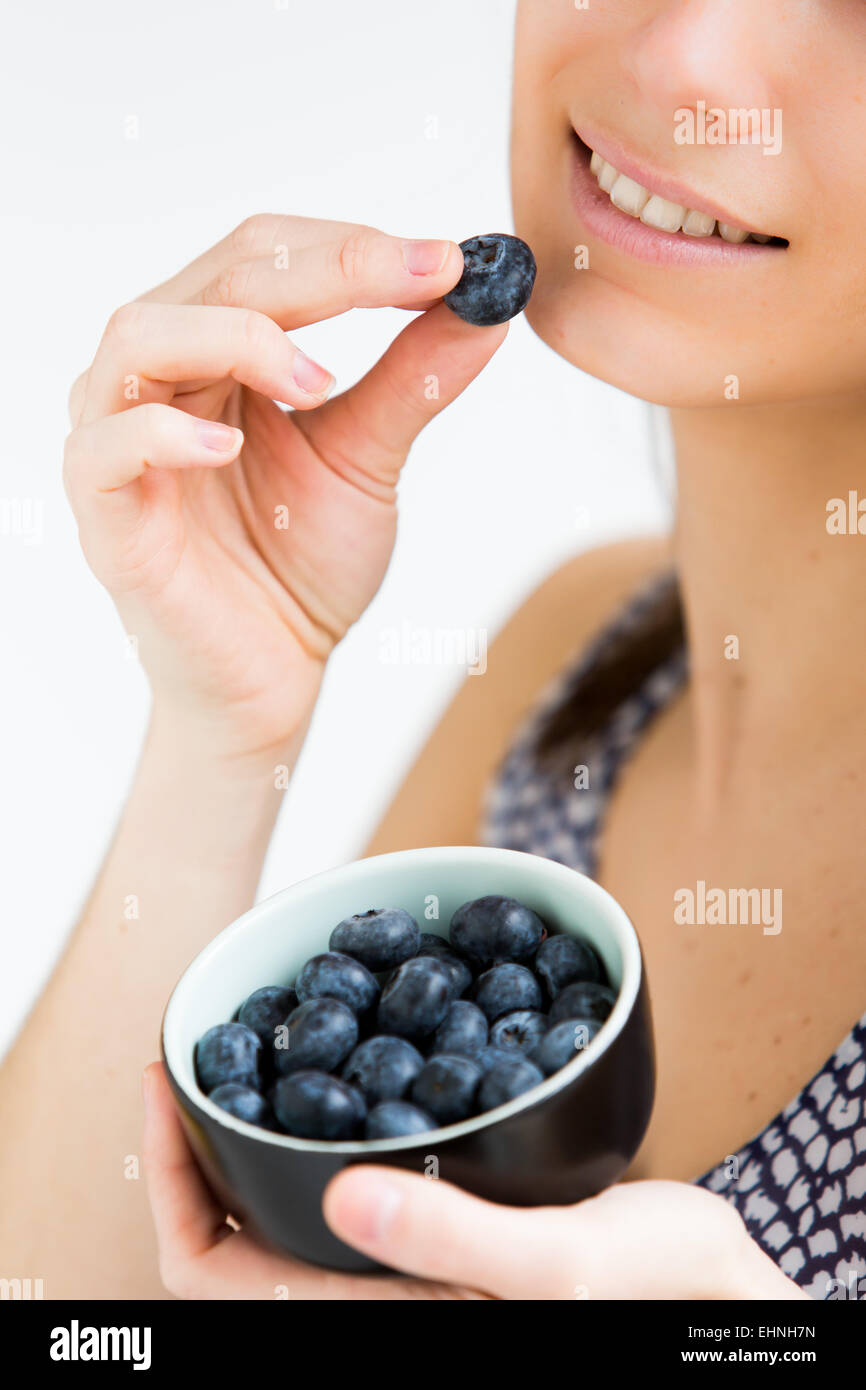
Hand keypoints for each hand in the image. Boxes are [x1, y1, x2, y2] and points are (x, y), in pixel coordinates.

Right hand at [65, 218, 505, 759]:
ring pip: (142, 337)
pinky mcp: (105, 513)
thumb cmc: (300, 565)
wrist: (273, 676)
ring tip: (321, 383)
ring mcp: (120, 440)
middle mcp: (161, 378)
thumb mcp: (368, 460)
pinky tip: (232, 447)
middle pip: (218, 280)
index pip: (268, 258)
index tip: (450, 262)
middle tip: (417, 280)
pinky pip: (106, 448)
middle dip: (326, 272)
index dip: (355, 248)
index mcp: (217, 352)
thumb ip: (412, 380)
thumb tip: (486, 302)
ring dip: (239, 338)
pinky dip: (164, 433)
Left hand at [143, 1064, 806, 1299]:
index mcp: (374, 1319)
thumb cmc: (657, 1291)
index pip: (213, 1271)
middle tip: (197, 1049)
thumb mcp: (558, 1267)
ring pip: (290, 1193)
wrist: (714, 1282)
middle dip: (201, 1138)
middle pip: (236, 1224)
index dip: (171, 1179)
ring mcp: (401, 1256)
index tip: (163, 1080)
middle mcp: (371, 1289)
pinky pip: (353, 1168)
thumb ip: (446, 1241)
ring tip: (255, 1041)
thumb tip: (343, 1194)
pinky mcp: (437, 1218)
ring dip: (260, 1121)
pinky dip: (333, 1112)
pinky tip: (354, 1050)